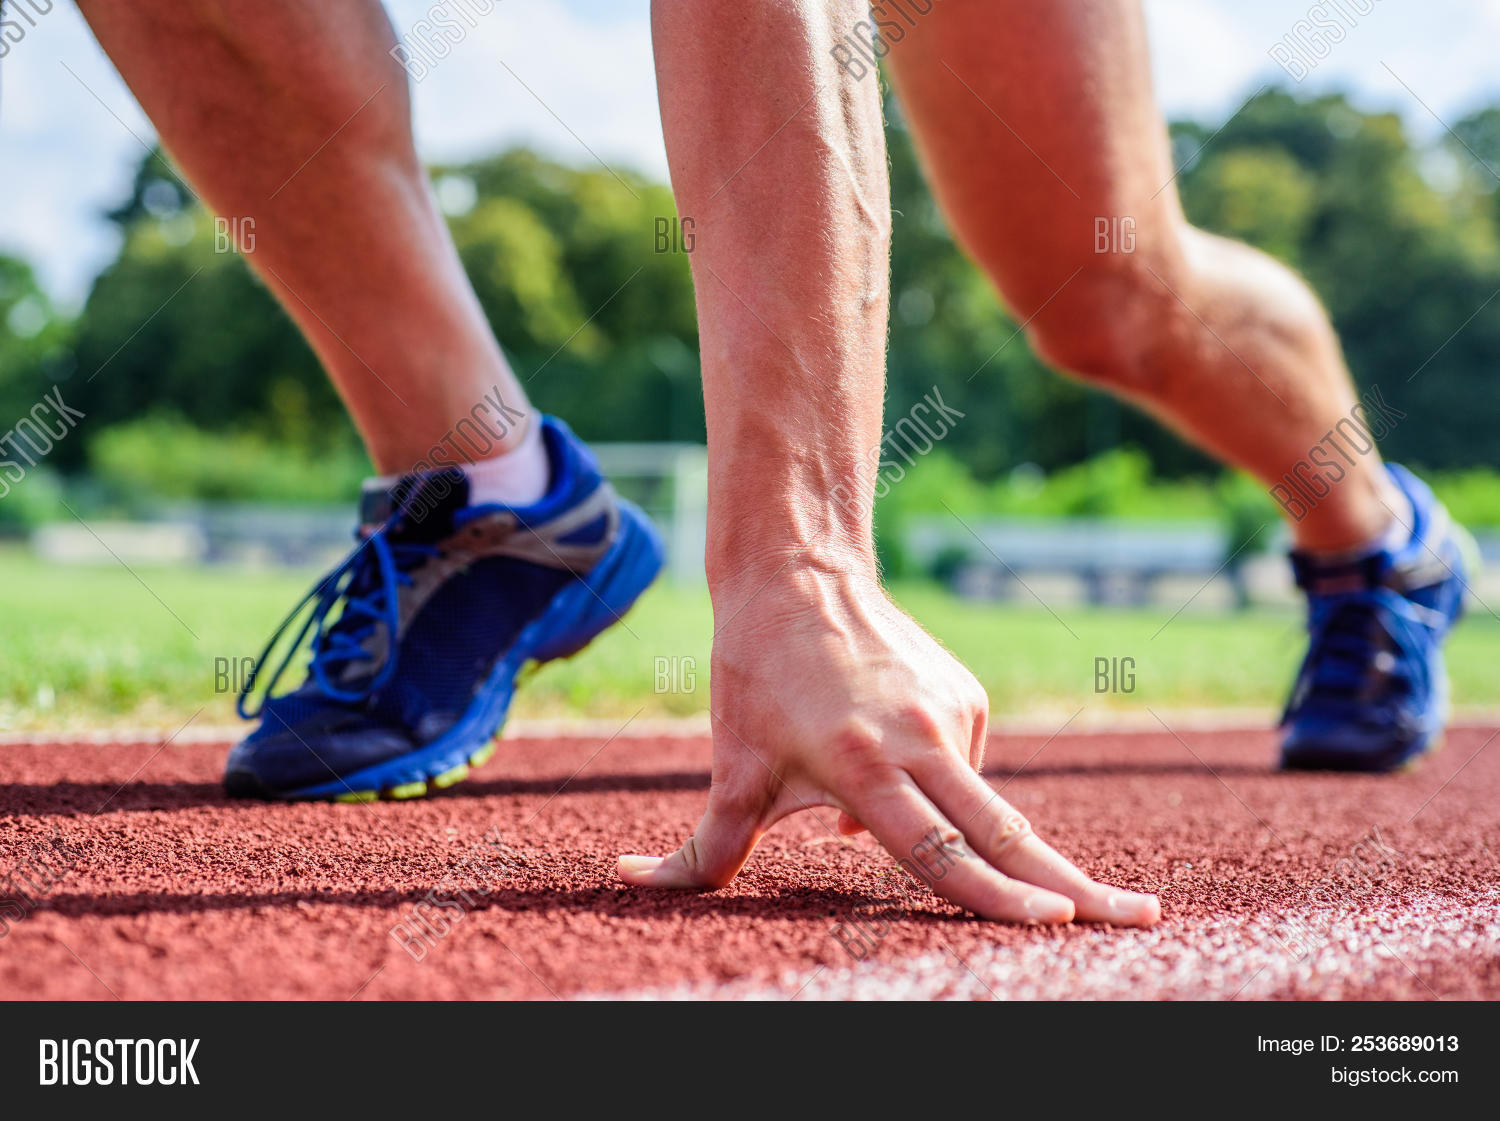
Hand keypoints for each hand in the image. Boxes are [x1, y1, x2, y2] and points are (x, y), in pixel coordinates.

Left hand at [618, 562, 1160, 925]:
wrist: (799, 574)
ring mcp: (952, 713)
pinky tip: (885, 750)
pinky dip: (937, 781)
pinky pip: (964, 762)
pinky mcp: (966, 694)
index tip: (1056, 922)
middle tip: (1140, 919)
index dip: (996, 896)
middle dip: (1075, 885)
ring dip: (993, 844)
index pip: (942, 850)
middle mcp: (919, 740)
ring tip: (885, 784)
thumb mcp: (731, 766)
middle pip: (1007, 831)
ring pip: (988, 799)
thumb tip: (627, 879)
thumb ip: (700, 845)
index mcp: (864, 766)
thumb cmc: (756, 677)